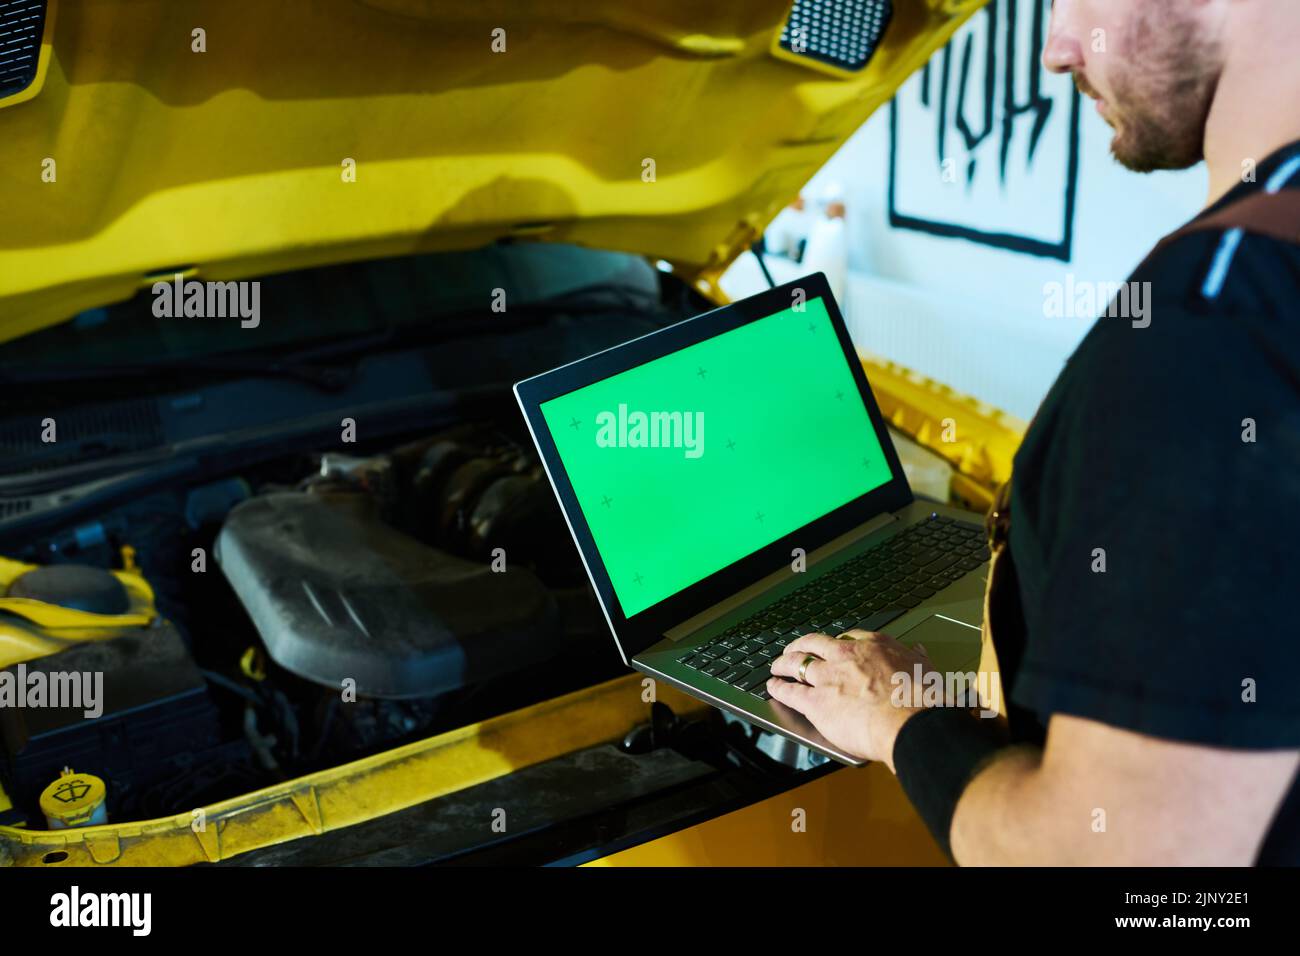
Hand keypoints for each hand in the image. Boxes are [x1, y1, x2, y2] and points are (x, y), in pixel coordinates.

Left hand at [767, 630, 935, 768]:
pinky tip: (773, 687)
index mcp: (872, 646)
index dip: (837, 643)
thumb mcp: (925, 669)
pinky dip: (778, 689)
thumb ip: (917, 658)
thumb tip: (918, 651)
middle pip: (815, 644)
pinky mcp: (816, 703)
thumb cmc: (922, 700)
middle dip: (801, 645)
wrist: (912, 723)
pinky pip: (790, 692)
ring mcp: (828, 678)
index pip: (848, 637)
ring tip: (777, 666)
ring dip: (784, 664)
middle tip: (794, 648)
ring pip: (797, 663)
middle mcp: (846, 657)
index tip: (833, 646)